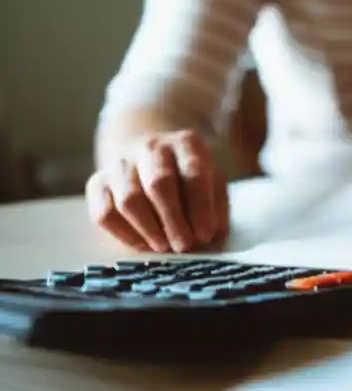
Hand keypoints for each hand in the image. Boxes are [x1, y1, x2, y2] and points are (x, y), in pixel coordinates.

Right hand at [86, 130, 228, 252]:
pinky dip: (124, 234)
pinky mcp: (98, 183)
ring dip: (148, 229)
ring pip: (128, 199)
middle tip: (184, 245)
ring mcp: (120, 164)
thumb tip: (211, 237)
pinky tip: (143, 244)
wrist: (149, 156)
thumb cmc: (188, 177)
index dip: (200, 207)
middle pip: (158, 184)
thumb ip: (215, 207)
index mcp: (186, 144)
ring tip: (164, 247)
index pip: (193, 173)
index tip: (205, 234)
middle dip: (173, 220)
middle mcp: (151, 148)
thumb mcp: (212, 182)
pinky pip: (104, 213)